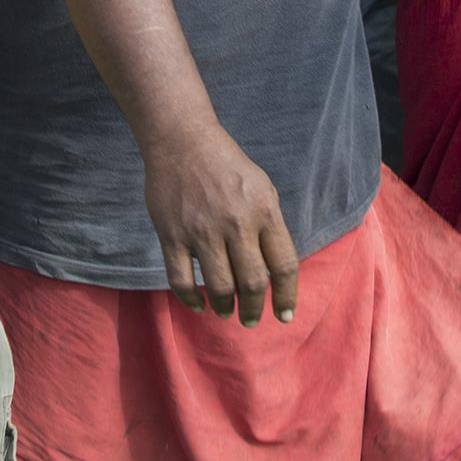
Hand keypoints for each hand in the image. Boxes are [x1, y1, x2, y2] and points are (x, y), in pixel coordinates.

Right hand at [140, 121, 302, 324]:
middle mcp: (236, 223)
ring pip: (220, 287)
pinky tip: (198, 305)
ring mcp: (202, 231)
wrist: (182, 141)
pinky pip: (181, 280)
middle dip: (255, 309)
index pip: (284, 265)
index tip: (285, 315)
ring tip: (226, 312)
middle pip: (253, 283)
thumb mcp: (263, 188)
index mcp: (264, 211)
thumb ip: (270, 227)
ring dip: (225, 308)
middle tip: (251, 320)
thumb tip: (275, 271)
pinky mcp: (172, 235)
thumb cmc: (228, 166)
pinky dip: (191, 300)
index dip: (287, 296)